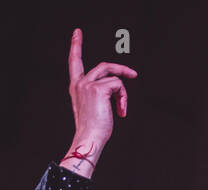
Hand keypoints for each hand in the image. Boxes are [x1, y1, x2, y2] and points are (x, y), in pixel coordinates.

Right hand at [65, 27, 136, 165]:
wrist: (89, 138)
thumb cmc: (93, 129)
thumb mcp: (94, 107)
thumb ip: (99, 93)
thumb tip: (116, 87)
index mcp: (76, 87)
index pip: (74, 62)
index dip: (76, 46)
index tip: (77, 33)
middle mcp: (80, 83)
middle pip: (103, 66)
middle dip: (120, 69)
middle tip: (133, 74)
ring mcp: (88, 84)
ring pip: (114, 76)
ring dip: (123, 93)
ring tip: (122, 108)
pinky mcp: (98, 88)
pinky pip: (118, 85)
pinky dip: (123, 98)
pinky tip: (120, 112)